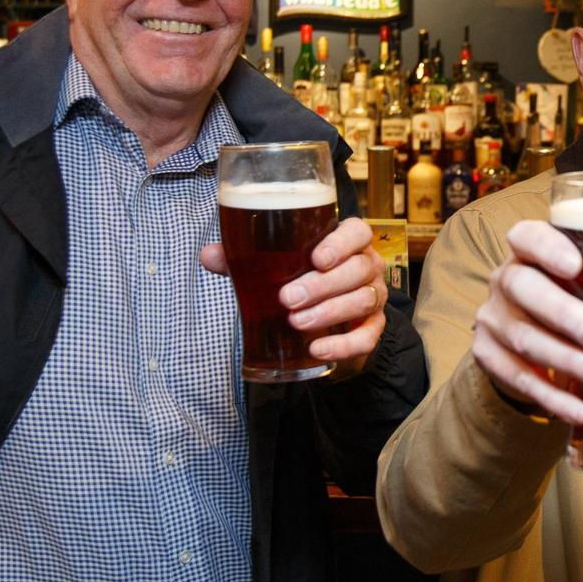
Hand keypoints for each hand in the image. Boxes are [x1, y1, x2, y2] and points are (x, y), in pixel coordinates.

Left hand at [201, 215, 388, 375]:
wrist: (325, 322)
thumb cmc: (300, 280)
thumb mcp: (275, 267)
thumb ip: (244, 258)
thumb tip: (209, 255)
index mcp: (346, 243)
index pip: (357, 232)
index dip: (341, 243)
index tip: (316, 258)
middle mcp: (366, 266)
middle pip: (358, 269)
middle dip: (323, 285)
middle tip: (288, 298)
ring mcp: (373, 297)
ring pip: (363, 300)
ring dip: (329, 312)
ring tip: (296, 322)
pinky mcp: (373, 328)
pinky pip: (367, 337)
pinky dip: (343, 345)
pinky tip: (318, 349)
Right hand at [470, 218, 582, 424]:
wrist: (531, 333)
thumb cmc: (581, 296)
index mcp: (532, 249)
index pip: (527, 236)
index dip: (547, 248)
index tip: (576, 266)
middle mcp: (506, 278)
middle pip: (524, 290)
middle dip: (564, 315)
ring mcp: (492, 318)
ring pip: (524, 339)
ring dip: (568, 361)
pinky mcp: (487, 355)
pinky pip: (516, 379)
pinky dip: (551, 398)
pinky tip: (581, 410)